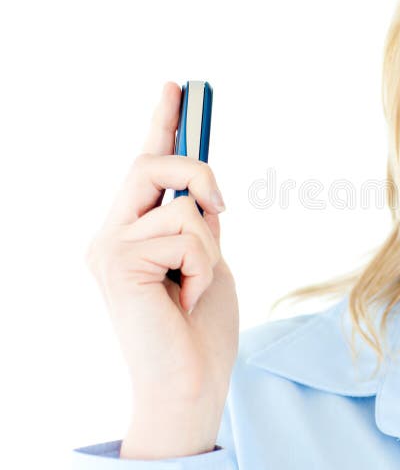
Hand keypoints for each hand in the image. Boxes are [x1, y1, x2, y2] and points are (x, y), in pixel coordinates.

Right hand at [84, 81, 238, 455]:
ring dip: (209, 246)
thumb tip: (202, 185)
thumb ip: (197, 221)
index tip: (178, 86)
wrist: (191, 383)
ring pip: (180, 202)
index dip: (163, 123)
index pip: (145, 165)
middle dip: (198, 172)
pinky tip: (186, 298)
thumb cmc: (200, 327)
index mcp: (133, 229)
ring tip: (194, 286)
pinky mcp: (115, 262)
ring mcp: (108, 246)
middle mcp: (111, 232)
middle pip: (151, 164)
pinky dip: (205, 265)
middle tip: (222, 209)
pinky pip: (183, 232)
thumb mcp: (209, 259)